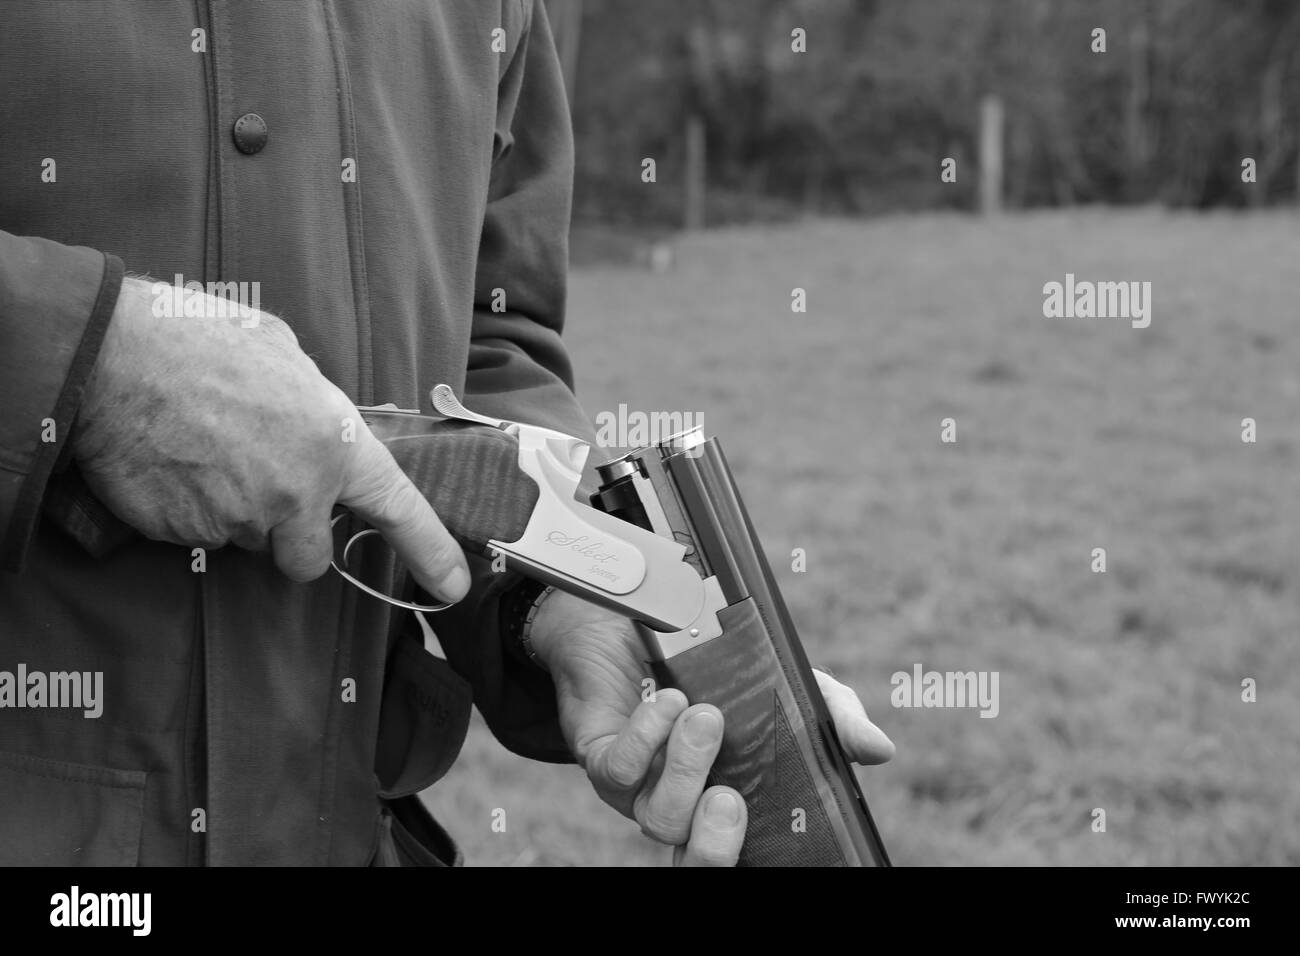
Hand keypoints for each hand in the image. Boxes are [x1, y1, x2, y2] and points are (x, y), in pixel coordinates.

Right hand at [72, 276, 469, 600]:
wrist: (112, 356)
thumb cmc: (200, 341)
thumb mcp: (282, 354)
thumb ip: (313, 406)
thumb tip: (320, 424)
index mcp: (333, 443)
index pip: (398, 509)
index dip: (430, 551)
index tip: (454, 585)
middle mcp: (297, 492)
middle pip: (305, 557)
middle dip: (287, 538)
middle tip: (254, 482)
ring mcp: (241, 518)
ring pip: (247, 541)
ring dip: (233, 513)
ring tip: (203, 451)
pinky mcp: (190, 535)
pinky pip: (200, 536)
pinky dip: (189, 511)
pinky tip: (174, 463)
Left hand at [527, 590, 893, 865]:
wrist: (641, 616)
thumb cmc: (719, 663)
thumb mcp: (788, 685)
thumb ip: (833, 717)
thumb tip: (879, 749)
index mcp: (731, 799)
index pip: (743, 849)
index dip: (751, 848)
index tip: (785, 826)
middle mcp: (686, 806)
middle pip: (695, 863)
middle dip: (715, 846)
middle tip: (731, 800)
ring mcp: (641, 787)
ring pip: (660, 819)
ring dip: (684, 769)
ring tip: (704, 715)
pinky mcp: (601, 757)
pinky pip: (620, 769)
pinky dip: (646, 736)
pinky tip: (667, 701)